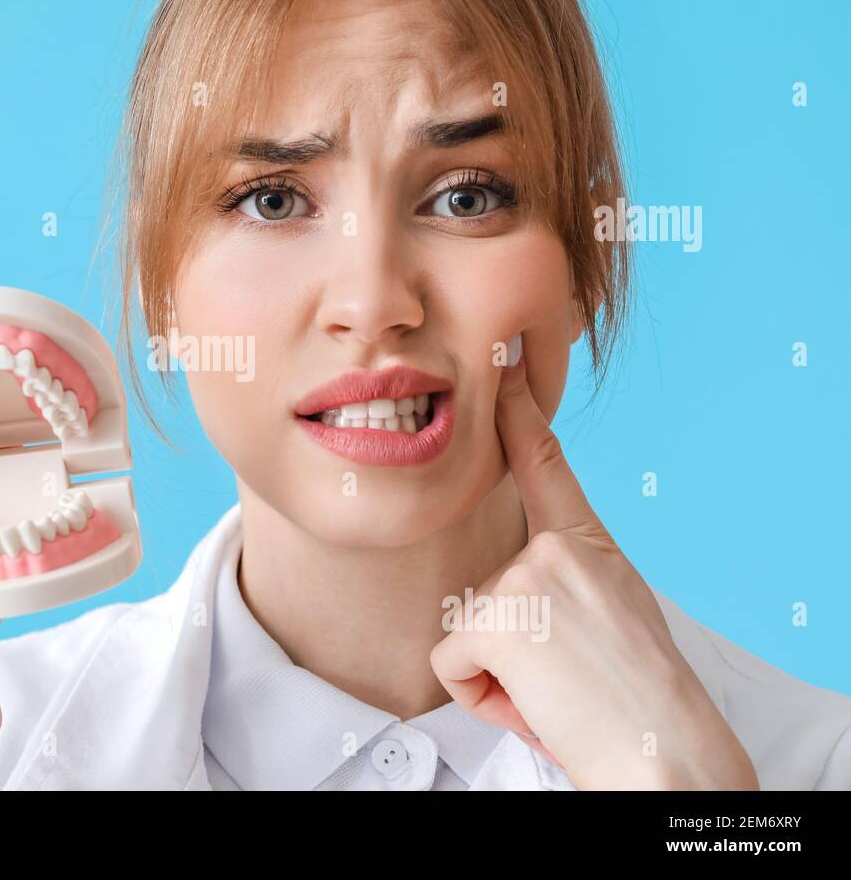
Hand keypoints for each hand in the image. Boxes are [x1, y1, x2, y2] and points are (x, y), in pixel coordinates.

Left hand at [429, 348, 758, 789]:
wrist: (666, 755)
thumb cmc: (636, 700)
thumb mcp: (609, 616)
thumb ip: (562, 584)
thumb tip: (516, 596)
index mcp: (588, 546)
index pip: (545, 465)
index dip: (519, 412)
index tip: (503, 362)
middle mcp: (556, 550)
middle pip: (483, 595)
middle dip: (507, 650)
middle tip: (567, 678)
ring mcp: (526, 578)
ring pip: (465, 634)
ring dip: (498, 677)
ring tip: (557, 694)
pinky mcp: (498, 617)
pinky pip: (451, 663)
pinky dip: (483, 697)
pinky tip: (536, 704)